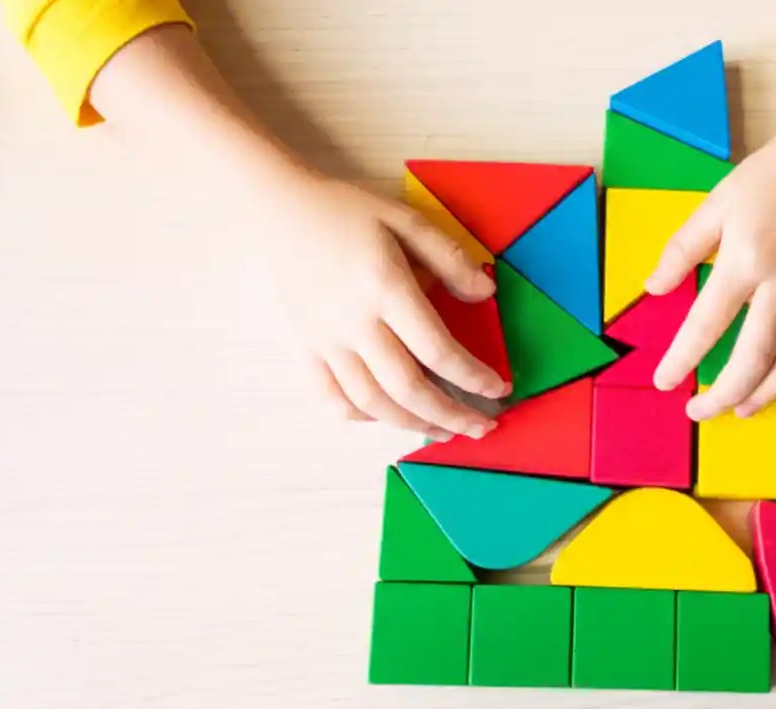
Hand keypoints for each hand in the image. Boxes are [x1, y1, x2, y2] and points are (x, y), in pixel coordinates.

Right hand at [260, 171, 509, 439]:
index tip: (498, 389)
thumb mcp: (404, 218)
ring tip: (444, 430)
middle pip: (408, 389)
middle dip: (451, 416)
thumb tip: (486, 294)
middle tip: (481, 428)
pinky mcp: (304, 349)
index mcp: (385, 288)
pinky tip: (388, 416)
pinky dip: (361, 417)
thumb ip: (449, 257)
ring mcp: (325, 342)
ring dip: (413, 424)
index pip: (438, 350)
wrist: (277, 211)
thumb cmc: (345, 212)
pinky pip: (331, 399)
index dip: (473, 377)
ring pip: (372, 403)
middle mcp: (355, 324)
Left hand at [645, 135, 775, 420]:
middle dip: (725, 394)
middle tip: (701, 413)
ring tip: (743, 409)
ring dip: (767, 392)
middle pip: (755, 358)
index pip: (708, 325)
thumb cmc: (771, 176)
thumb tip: (654, 288)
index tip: (666, 382)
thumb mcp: (716, 204)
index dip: (683, 360)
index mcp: (745, 259)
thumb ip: (682, 250)